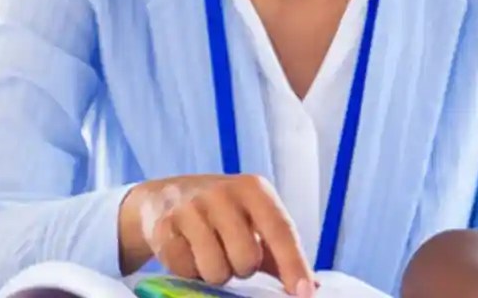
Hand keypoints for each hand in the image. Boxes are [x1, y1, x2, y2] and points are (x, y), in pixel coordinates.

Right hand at [119, 174, 314, 296]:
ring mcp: (191, 208)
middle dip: (243, 268)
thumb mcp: (252, 218)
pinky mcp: (165, 227)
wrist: (165, 196)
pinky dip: (190, 271)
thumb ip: (279, 252)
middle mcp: (223, 193)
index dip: (294, 264)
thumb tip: (312, 287)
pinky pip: (186, 271)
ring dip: (216, 273)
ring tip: (211, 254)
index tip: (304, 293)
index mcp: (253, 189)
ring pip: (216, 270)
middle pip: (247, 258)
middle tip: (233, 255)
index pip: (280, 230)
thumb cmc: (221, 212)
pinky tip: (188, 252)